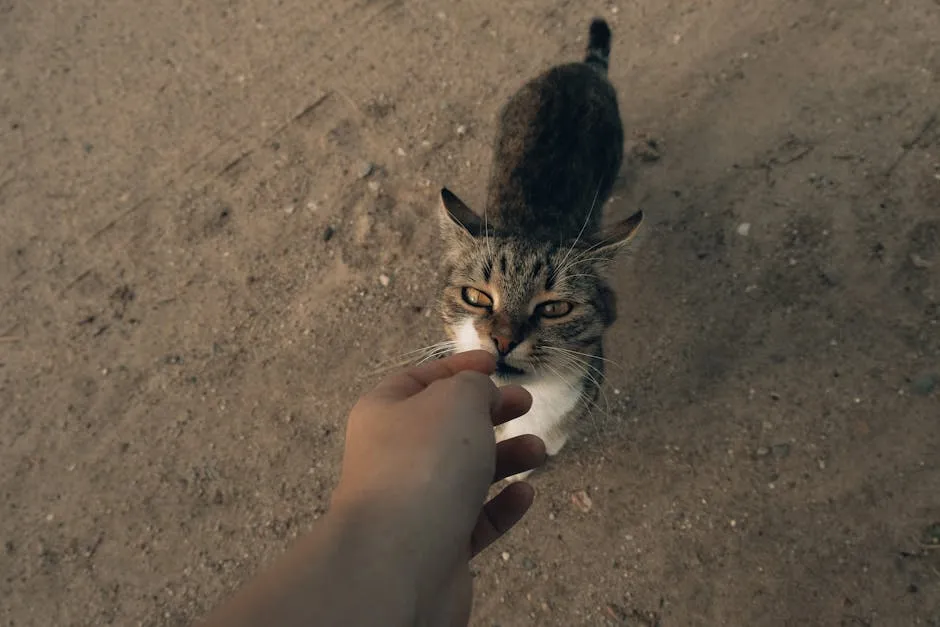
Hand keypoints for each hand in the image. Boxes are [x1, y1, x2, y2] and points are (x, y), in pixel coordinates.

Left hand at [331, 350, 546, 624]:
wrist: (400, 562)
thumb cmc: (425, 464)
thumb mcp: (456, 400)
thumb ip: (474, 386)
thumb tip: (480, 394)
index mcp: (383, 414)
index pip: (419, 379)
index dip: (457, 367)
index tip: (495, 363)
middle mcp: (392, 457)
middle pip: (446, 427)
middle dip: (489, 412)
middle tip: (525, 403)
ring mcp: (413, 505)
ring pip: (463, 474)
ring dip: (504, 458)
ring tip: (538, 450)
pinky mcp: (436, 547)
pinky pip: (473, 520)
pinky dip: (501, 505)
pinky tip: (525, 494)